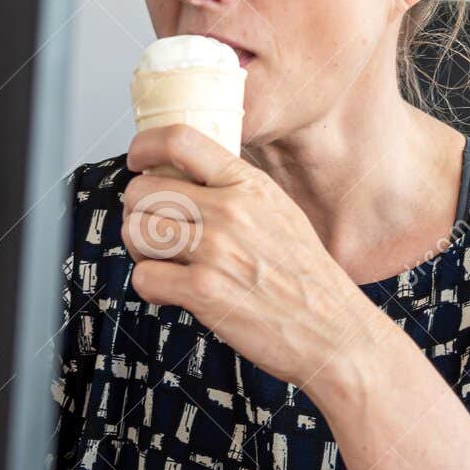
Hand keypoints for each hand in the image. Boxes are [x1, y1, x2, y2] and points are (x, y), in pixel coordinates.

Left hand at [120, 123, 388, 390]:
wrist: (334, 329)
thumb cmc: (306, 276)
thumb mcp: (279, 211)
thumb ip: (237, 190)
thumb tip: (186, 177)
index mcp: (249, 185)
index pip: (180, 140)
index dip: (144, 145)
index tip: (138, 160)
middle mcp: (229, 211)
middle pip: (143, 190)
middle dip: (136, 211)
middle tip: (152, 229)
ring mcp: (215, 251)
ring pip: (136, 231)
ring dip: (139, 249)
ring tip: (162, 261)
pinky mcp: (203, 293)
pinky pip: (144, 278)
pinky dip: (151, 287)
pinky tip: (175, 292)